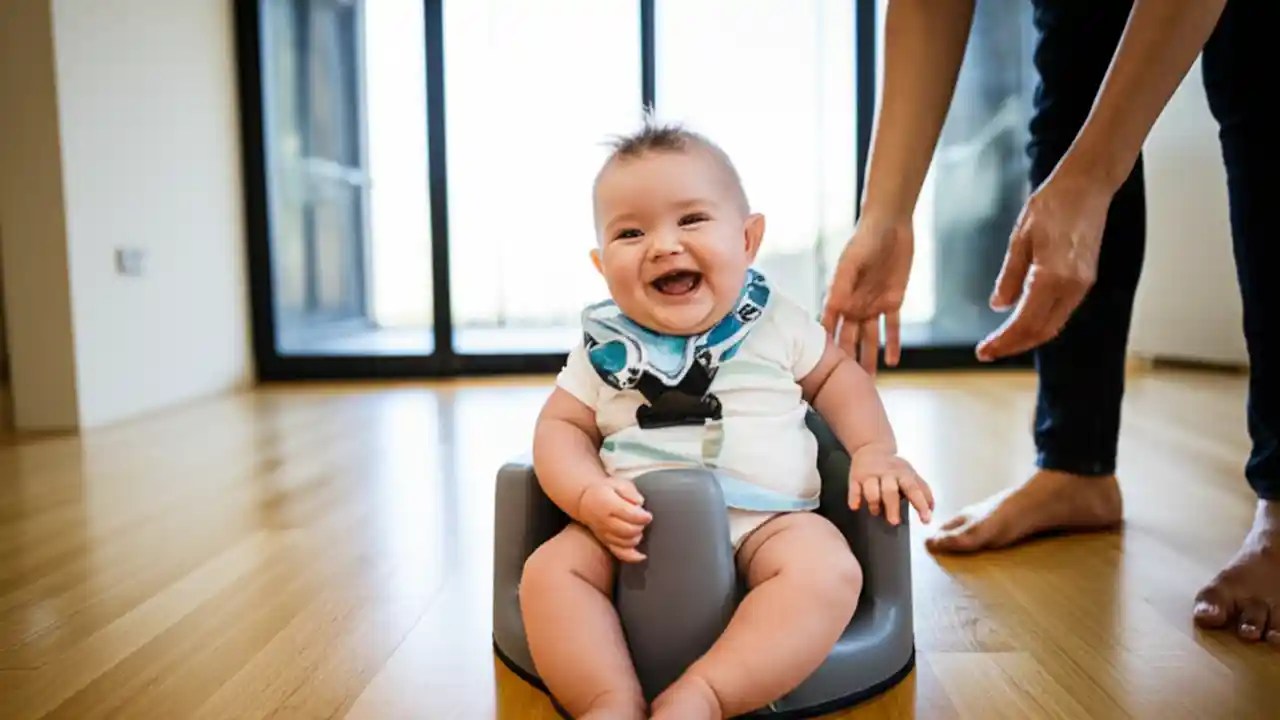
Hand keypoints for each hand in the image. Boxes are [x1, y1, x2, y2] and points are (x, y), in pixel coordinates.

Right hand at [578, 478, 652, 562]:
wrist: (585, 501)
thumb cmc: (605, 490)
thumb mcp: (618, 483)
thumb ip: (630, 492)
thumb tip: (640, 503)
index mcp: (608, 505)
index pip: (629, 515)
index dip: (642, 517)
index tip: (648, 515)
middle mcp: (605, 521)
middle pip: (629, 530)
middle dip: (640, 526)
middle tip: (643, 520)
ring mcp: (605, 534)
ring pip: (626, 543)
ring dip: (637, 537)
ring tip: (638, 528)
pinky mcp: (606, 542)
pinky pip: (619, 553)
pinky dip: (632, 556)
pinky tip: (642, 556)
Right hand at [822, 220, 913, 374]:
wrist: (889, 226)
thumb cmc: (864, 241)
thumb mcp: (851, 263)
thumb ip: (842, 287)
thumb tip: (833, 312)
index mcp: (839, 297)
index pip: (829, 327)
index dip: (826, 346)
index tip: (821, 369)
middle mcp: (854, 305)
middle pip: (849, 338)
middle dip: (848, 360)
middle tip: (845, 384)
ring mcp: (872, 305)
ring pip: (870, 338)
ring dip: (869, 358)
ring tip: (869, 380)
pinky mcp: (892, 301)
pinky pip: (892, 327)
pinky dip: (892, 343)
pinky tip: (893, 361)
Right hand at [848, 445, 933, 525]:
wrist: (871, 448)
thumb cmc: (894, 468)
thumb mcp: (910, 474)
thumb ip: (923, 490)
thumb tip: (932, 508)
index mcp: (903, 474)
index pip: (914, 489)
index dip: (920, 504)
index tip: (926, 520)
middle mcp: (887, 474)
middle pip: (890, 491)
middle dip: (892, 507)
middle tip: (894, 523)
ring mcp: (870, 475)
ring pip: (872, 490)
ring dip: (874, 503)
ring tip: (876, 512)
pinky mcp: (855, 477)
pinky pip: (854, 488)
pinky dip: (854, 498)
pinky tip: (855, 506)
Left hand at [975, 172, 1112, 360]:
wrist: (1088, 186)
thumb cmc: (1052, 204)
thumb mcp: (1020, 238)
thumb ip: (1010, 276)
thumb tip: (999, 306)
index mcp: (1052, 276)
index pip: (1025, 323)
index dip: (1004, 341)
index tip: (983, 351)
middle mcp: (1072, 286)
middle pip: (1042, 331)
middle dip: (1014, 345)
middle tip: (987, 352)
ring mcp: (1083, 284)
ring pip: (1054, 324)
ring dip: (1028, 337)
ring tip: (1001, 342)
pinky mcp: (1086, 279)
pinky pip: (1061, 311)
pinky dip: (1041, 323)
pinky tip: (1022, 323)